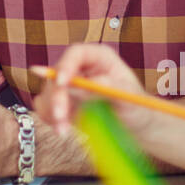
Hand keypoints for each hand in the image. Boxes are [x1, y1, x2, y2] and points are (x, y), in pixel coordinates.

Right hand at [33, 43, 154, 133]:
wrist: (134, 126)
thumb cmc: (138, 107)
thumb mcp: (129, 97)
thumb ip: (108, 89)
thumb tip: (85, 86)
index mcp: (99, 57)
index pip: (76, 53)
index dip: (66, 65)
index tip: (63, 83)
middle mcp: (81, 68)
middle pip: (57, 74)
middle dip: (56, 97)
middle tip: (61, 117)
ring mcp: (69, 85)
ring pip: (49, 92)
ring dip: (52, 111)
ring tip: (64, 131)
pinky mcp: (63, 101)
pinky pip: (46, 106)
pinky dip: (50, 118)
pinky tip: (63, 128)